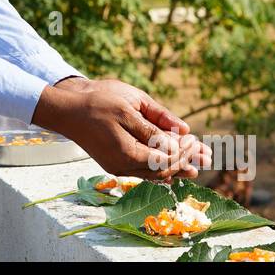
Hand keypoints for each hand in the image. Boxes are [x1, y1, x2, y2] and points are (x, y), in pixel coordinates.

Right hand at [33, 76, 210, 179]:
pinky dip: (159, 169)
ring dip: (176, 168)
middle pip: (162, 170)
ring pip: (153, 173)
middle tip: (207, 156)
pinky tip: (171, 170)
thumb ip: (157, 123)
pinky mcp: (113, 163)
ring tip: (196, 167)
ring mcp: (116, 166)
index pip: (166, 159)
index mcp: (127, 152)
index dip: (185, 152)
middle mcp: (122, 165)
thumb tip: (183, 134)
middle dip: (186, 161)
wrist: (66, 108)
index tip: (197, 141)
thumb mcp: (130, 104)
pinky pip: (142, 171)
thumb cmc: (98, 101)